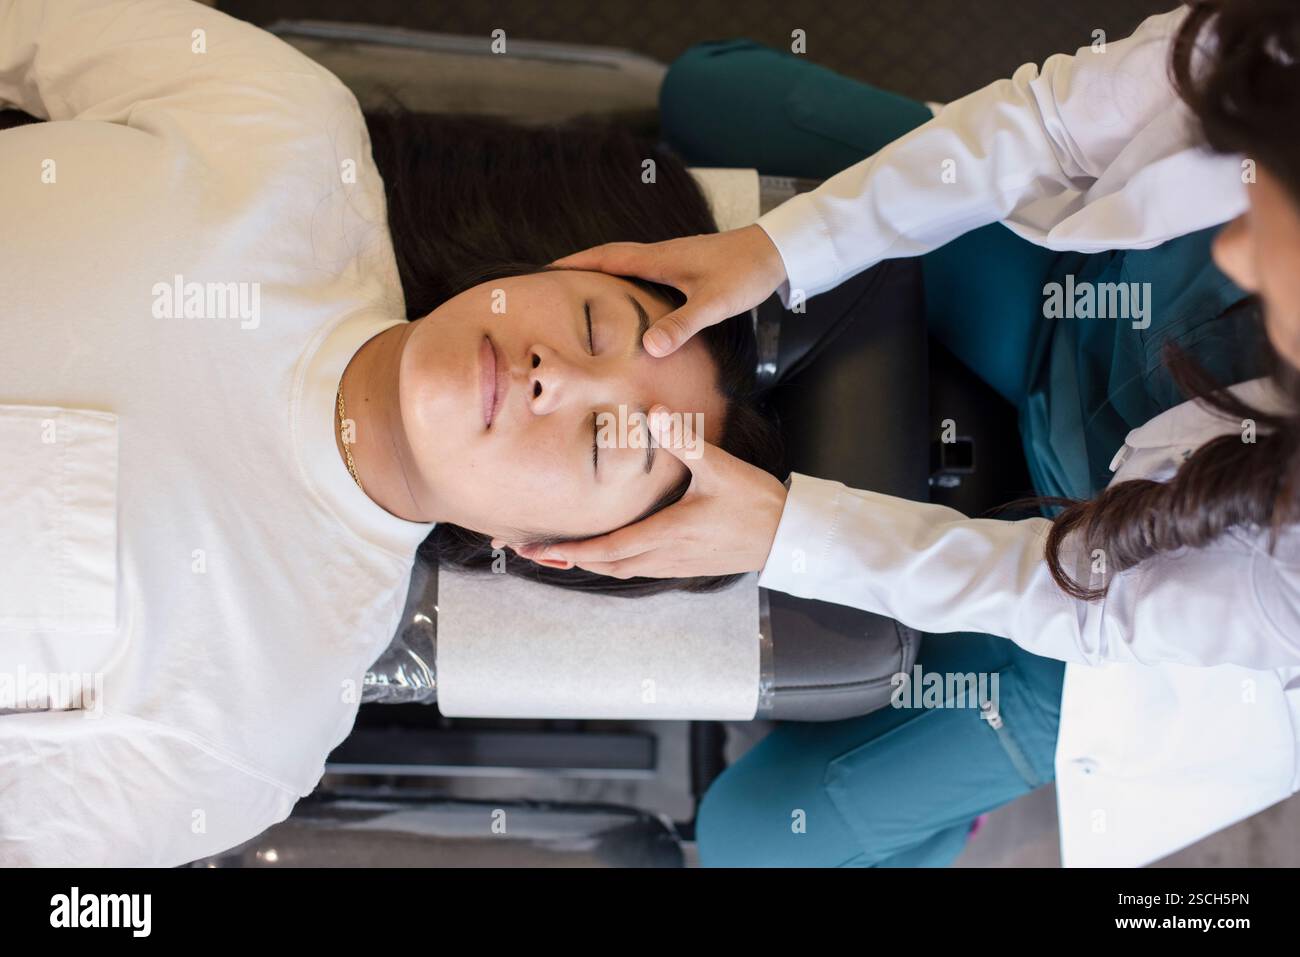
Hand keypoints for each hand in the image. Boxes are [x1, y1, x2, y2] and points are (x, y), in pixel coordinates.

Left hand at [514, 406, 788, 578]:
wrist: (787, 537)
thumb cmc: (756, 502)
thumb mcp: (721, 468)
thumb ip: (685, 440)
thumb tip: (656, 412)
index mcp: (667, 533)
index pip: (607, 548)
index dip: (570, 550)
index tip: (535, 548)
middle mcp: (664, 555)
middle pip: (603, 564)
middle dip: (564, 558)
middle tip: (524, 550)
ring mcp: (673, 564)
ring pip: (619, 569)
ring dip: (586, 562)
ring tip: (554, 552)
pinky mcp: (683, 564)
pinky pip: (637, 569)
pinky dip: (611, 562)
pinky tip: (602, 553)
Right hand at [552, 224, 786, 356]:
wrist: (776, 252)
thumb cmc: (745, 273)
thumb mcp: (713, 304)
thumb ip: (681, 325)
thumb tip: (648, 348)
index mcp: (659, 259)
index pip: (606, 258)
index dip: (575, 263)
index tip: (545, 270)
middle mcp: (661, 255)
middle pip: (611, 257)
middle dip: (581, 266)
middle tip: (554, 279)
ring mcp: (673, 259)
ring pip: (627, 264)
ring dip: (602, 271)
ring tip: (581, 289)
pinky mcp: (686, 267)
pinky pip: (644, 271)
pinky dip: (626, 279)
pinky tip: (629, 297)